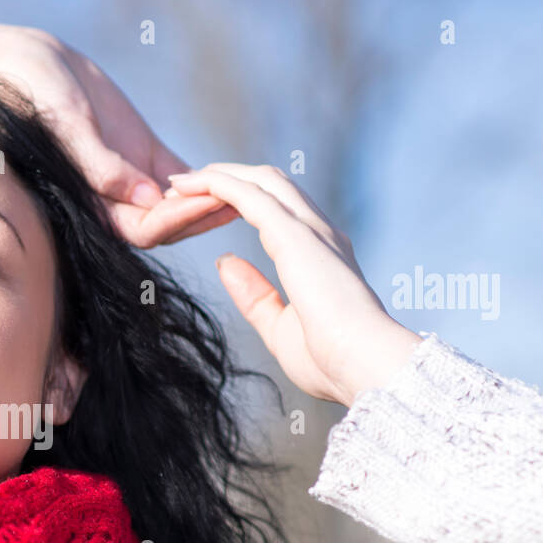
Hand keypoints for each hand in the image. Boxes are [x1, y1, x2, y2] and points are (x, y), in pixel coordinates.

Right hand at [0, 21, 234, 248]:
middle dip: (205, 214)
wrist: (17, 61)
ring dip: (211, 202)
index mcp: (89, 202)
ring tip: (250, 191)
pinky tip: (233, 174)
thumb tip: (142, 201)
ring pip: (177, 206)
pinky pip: (178, 179)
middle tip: (246, 199)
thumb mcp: (67, 121)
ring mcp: (127, 179)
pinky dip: (204, 180)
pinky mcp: (139, 155)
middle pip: (169, 225)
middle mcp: (109, 200)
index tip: (212, 199)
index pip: (145, 228)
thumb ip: (99, 164)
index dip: (179, 219)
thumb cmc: (30, 89)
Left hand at [165, 164, 423, 406]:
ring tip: (180, 180)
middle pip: (270, 183)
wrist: (362, 366)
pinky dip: (219, 185)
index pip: (278, 209)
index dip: (241, 198)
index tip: (202, 203)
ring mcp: (310, 230)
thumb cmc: (330, 361)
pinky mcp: (295, 236)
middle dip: (227, 177)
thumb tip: (225, 263)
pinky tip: (190, 185)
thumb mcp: (279, 327)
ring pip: (261, 181)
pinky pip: (250, 196)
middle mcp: (318, 233)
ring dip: (218, 176)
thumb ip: (255, 296)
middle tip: (184, 184)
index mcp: (319, 255)